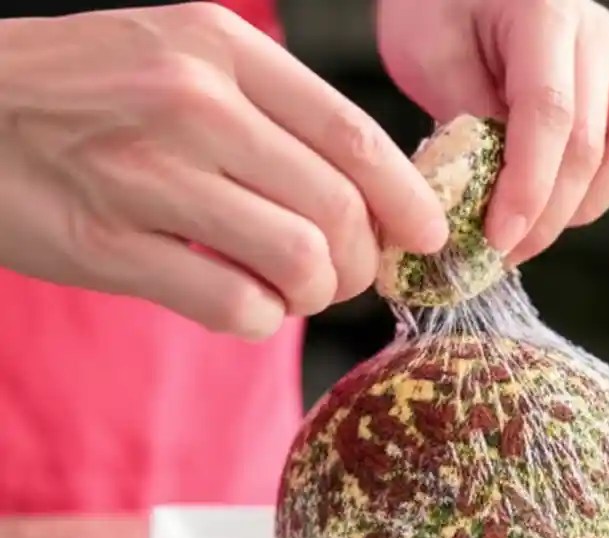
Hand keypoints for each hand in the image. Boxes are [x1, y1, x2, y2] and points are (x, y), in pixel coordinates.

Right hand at [0, 3, 448, 339]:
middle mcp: (190, 103)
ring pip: (300, 260)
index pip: (354, 134)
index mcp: (219, 49)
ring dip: (316, 294)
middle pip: (339, 208)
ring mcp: (145, 175)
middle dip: (363, 262)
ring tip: (295, 289)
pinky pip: (235, 305)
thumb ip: (271, 110)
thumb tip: (372, 191)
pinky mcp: (107, 245)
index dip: (408, 199)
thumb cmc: (81, 91)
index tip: (428, 235)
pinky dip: (260, 318)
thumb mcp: (178, 58)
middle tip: (347, 275)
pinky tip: (245, 304)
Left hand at [377, 0, 608, 265]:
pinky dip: (597, 185)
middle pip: (590, 143)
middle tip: (500, 253)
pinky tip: (552, 202)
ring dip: (580, 203)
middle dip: (546, 213)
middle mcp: (593, 34)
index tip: (498, 237)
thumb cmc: (436, 4)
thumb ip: (464, 118)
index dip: (528, 186)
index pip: (550, 113)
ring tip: (527, 230)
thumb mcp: (426, 52)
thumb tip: (488, 199)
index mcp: (544, 11)